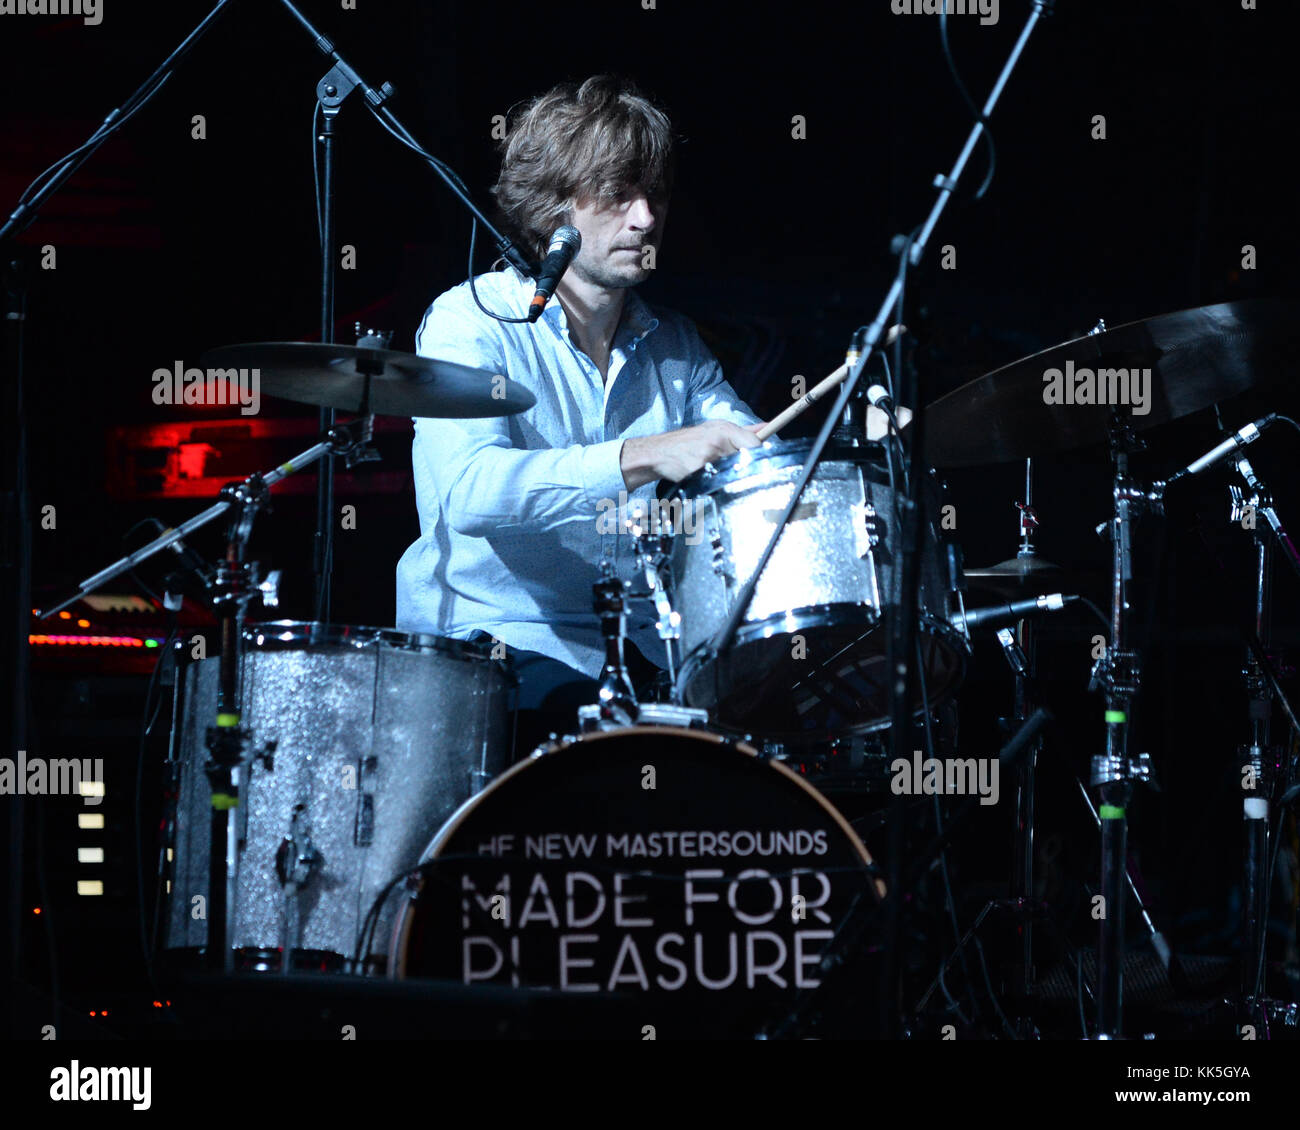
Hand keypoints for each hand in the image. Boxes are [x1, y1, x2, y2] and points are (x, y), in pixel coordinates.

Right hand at [621, 420, 761, 488]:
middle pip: (745, 461)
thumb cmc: (690, 441)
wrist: (659, 453)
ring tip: (711, 470)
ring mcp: (707, 457)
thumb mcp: (716, 429)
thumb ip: (744, 432)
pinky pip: (714, 482)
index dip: (760, 454)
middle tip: (730, 468)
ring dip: (726, 477)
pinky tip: (701, 476)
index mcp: (724, 429)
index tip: (761, 460)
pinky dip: (712, 482)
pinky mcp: (698, 471)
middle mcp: (717, 441)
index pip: (755, 443)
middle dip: (741, 468)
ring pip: (730, 473)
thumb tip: (768, 427)